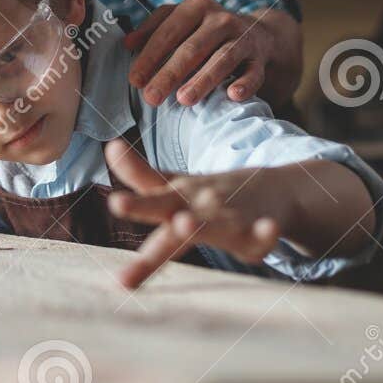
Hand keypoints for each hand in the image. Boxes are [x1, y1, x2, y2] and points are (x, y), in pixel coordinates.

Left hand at [102, 138, 281, 289]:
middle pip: (168, 207)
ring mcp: (230, 217)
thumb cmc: (213, 194)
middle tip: (118, 204)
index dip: (132, 203)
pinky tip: (269, 229)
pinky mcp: (259, 233)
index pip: (148, 200)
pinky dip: (266, 233)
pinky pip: (262, 236)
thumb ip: (141, 175)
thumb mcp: (175, 186)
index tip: (113, 202)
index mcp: (176, 198)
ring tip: (183, 223)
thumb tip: (109, 146)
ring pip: (213, 224)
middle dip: (143, 207)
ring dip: (199, 224)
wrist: (273, 189)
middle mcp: (198, 205)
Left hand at [123, 0, 292, 107]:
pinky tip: (233, 95)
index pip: (168, 31)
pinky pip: (253, 72)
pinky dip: (245, 83)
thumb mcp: (179, 21)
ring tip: (184, 99)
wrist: (253, 33)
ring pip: (222, 59)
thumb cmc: (204, 30)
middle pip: (192, 48)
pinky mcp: (258, 58)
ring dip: (203, 80)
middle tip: (151, 97)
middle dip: (170, 73)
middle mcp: (221, 18)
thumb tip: (127, 44)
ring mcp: (243, 37)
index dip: (150, 56)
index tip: (135, 80)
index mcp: (196, 6)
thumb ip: (153, 29)